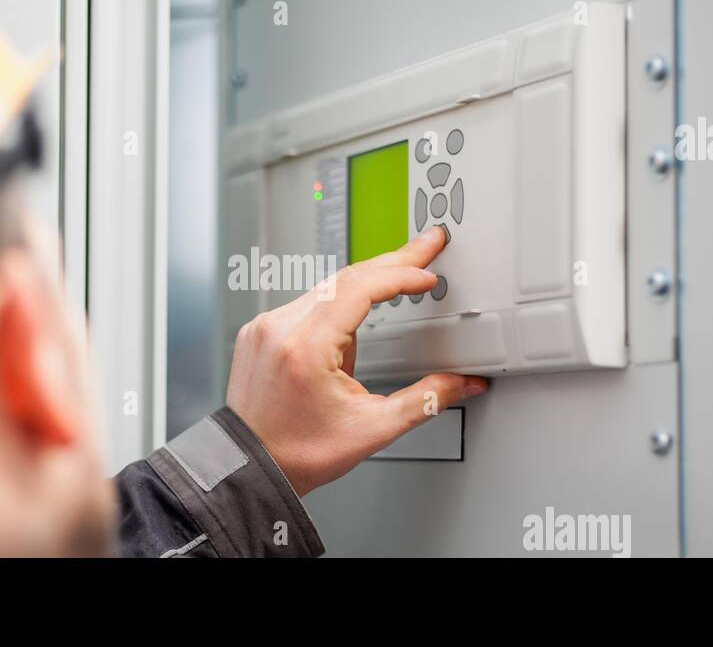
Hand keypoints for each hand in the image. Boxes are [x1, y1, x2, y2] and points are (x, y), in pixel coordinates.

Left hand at [226, 226, 488, 496]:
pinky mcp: (258, 332)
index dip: (400, 274)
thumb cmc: (299, 453)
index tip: (427, 274)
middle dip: (391, 262)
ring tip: (399, 288)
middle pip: (343, 277)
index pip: (359, 288)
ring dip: (363, 286)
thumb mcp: (372, 429)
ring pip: (324, 287)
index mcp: (305, 348)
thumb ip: (423, 400)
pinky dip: (334, 304)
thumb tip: (462, 384)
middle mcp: (279, 329)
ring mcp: (264, 327)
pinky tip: (351, 325)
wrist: (250, 467)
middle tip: (425, 246)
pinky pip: (304, 304)